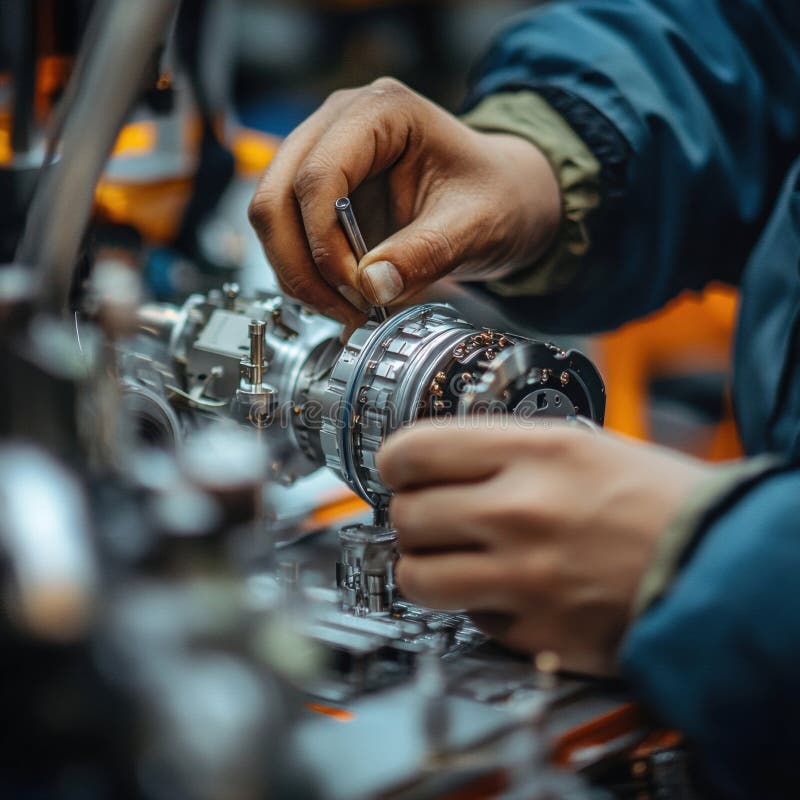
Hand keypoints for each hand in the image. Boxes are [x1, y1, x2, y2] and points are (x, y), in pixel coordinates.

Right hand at [248, 78, 560, 326]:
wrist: (504, 198)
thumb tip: (372, 288)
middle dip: (303, 265)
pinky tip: (343, 299)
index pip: (318, 174)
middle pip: (276, 197)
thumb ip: (426, 253)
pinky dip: (306, 276)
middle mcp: (338, 125)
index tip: (356, 288)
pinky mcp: (318, 195)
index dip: (325, 241)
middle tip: (345, 308)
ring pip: (271, 221)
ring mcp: (321, 157)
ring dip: (299, 275)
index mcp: (381, 111)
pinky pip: (287, 239)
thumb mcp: (476, 224)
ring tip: (348, 309)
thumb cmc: (497, 194)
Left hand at [377, 419, 713, 675]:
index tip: (398, 470)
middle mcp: (520, 511)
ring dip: (423, 567)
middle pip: (406, 515)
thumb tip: (444, 460)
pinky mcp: (534, 632)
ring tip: (446, 560)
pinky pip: (467, 619)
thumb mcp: (583, 445)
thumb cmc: (660, 502)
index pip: (414, 449)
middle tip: (428, 517)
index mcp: (535, 452)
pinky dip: (474, 607)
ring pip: (416, 576)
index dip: (394, 462)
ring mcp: (524, 577)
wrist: (722, 567)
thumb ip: (507, 451)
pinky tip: (504, 591)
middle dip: (410, 516)